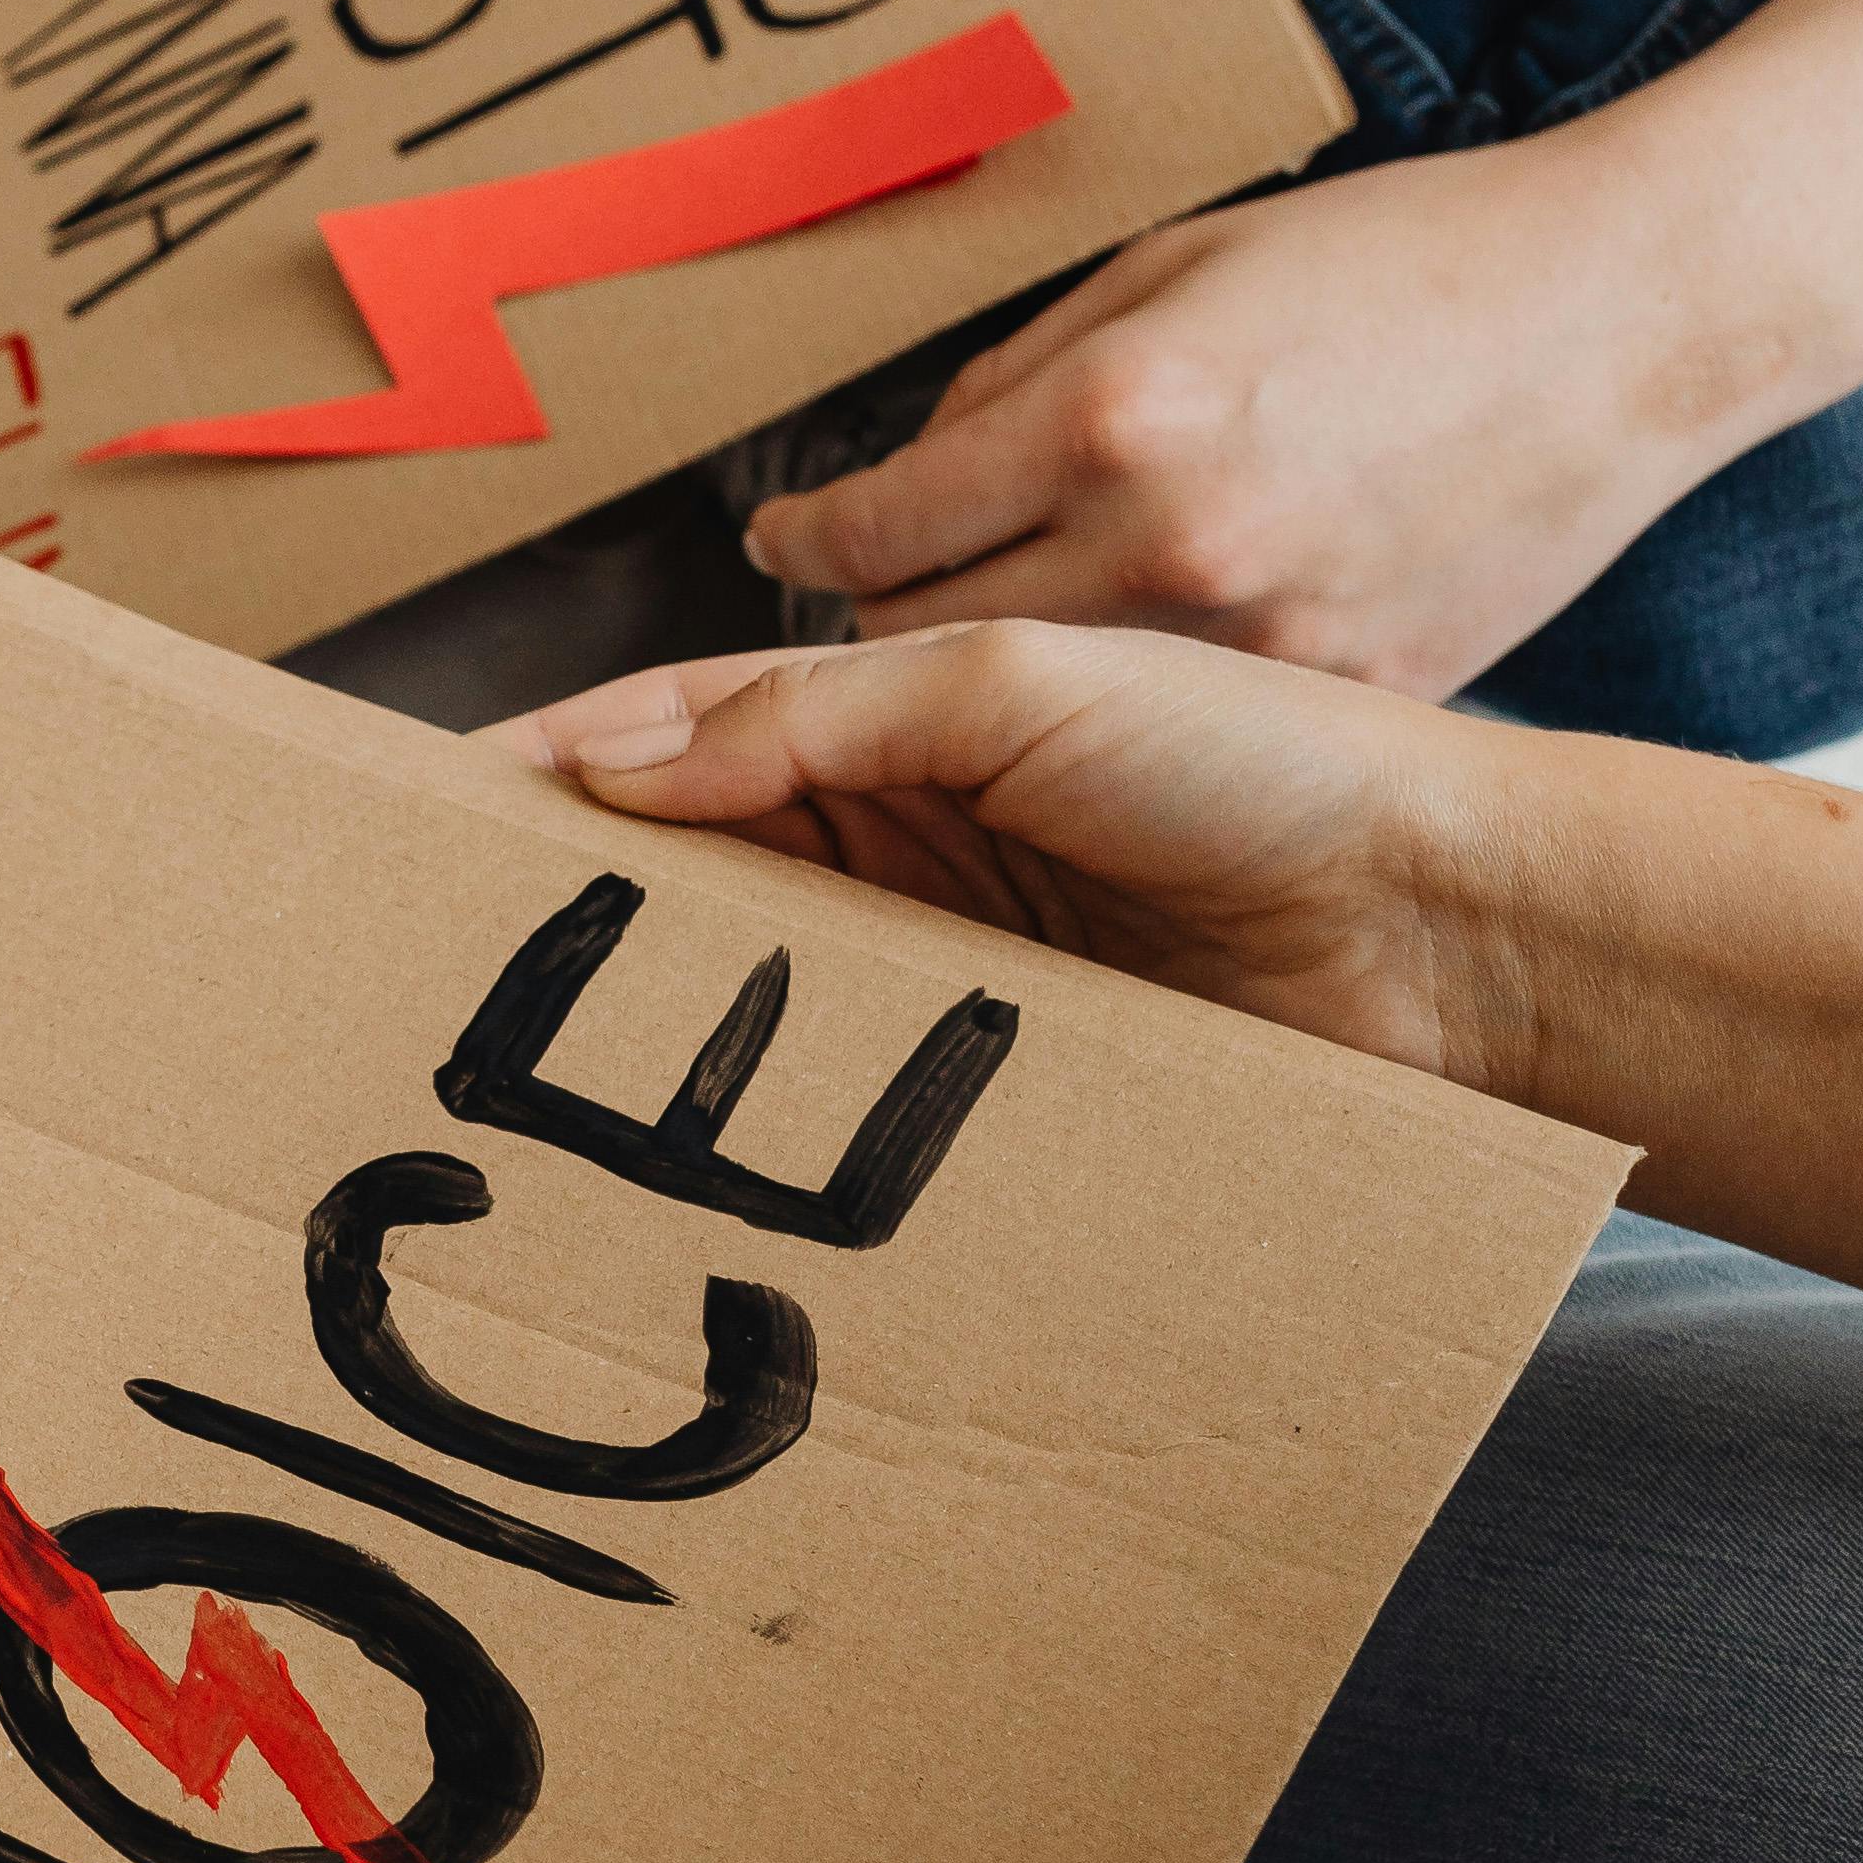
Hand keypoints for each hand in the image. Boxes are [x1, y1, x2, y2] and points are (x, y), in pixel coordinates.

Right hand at [506, 612, 1555, 1080]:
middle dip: (564, 917)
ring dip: (649, 1041)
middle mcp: (896, 849)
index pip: (670, 734)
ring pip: (747, 1009)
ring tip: (524, 1089)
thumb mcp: (1025, 687)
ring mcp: (936, 979)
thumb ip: (819, 717)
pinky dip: (766, 1140)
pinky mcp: (988, 1093)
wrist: (1444, 930)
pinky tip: (689, 1174)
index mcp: (888, 725)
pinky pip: (845, 1117)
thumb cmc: (1263, 762)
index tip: (418, 814)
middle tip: (428, 968)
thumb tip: (615, 763)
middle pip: (683, 879)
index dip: (546, 770)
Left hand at [742, 138, 1777, 701]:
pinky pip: (1179, 714)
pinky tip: (1160, 639)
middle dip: (881, 608)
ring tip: (1012, 607)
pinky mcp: (1343, 687)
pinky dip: (1140, 685)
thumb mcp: (1178, 265)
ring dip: (996, 661)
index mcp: (1112, 416)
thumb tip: (916, 465)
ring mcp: (1263, 638)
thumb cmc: (1401, 260)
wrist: (1626, 318)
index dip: (801, 536)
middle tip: (885, 575)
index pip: (872, 530)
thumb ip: (1025, 372)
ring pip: (1038, 698)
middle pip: (921, 641)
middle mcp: (1171, 543)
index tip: (779, 536)